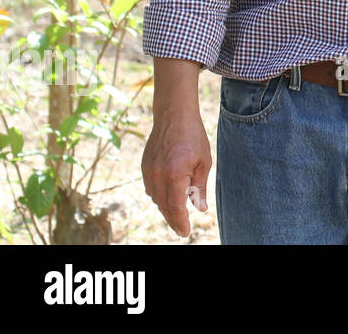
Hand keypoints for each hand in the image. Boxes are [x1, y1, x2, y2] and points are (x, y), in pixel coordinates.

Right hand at [141, 59, 210, 238]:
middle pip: (163, 206)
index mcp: (175, 174)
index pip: (175, 207)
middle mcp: (158, 175)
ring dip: (165, 207)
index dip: (180, 222)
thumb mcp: (203, 162)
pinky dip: (158, 195)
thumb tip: (200, 209)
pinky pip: (150, 188)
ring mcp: (148, 171)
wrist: (174, 116)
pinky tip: (167, 195)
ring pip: (155, 198)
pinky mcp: (144, 166)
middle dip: (172, 219)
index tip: (185, 233)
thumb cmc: (193, 137)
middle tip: (182, 228)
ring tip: (177, 212)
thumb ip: (199, 187)